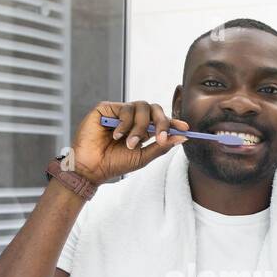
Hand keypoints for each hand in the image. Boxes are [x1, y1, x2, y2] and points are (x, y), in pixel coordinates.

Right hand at [66, 100, 189, 184]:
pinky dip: (125, 123)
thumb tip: (181, 137)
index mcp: (142, 129)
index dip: (173, 122)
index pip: (160, 120)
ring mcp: (119, 112)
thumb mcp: (142, 157)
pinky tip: (116, 135)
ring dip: (139, 127)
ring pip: (141, 107)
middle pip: (154, 109)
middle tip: (160, 137)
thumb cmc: (115, 164)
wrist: (92, 168)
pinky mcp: (106, 108)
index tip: (185, 128)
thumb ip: (161, 146)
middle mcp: (132, 119)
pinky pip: (125, 108)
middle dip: (160, 122)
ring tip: (130, 143)